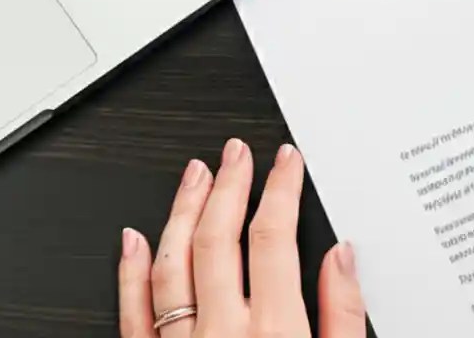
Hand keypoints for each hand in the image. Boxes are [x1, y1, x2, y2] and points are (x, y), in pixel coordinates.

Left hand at [117, 139, 365, 337]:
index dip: (281, 189)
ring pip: (172, 265)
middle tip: (236, 153)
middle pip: (217, 240)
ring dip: (182, 213)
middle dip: (229, 186)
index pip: (273, 237)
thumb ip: (342, 315)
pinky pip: (133, 313)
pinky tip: (134, 239)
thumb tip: (341, 258)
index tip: (286, 162)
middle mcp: (223, 334)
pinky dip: (130, 273)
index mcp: (275, 331)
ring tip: (195, 177)